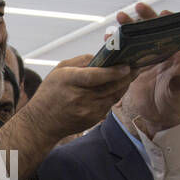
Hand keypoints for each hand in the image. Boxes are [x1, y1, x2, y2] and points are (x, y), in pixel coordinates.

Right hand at [22, 53, 137, 141]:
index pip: (96, 76)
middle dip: (126, 76)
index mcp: (70, 81)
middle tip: (137, 66)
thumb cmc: (50, 92)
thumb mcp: (60, 70)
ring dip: (124, 85)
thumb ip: (81, 61)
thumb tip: (103, 57)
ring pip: (113, 96)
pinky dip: (115, 95)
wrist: (42, 122)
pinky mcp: (93, 119)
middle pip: (110, 86)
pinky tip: (118, 87)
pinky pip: (109, 105)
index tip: (127, 66)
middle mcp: (79, 97)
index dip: (113, 71)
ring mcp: (87, 111)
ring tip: (131, 74)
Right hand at [114, 1, 179, 137]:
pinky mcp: (134, 67)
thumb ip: (179, 83)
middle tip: (134, 9)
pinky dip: (117, 45)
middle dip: (144, 19)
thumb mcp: (178, 95)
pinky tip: (107, 40)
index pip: (173, 34)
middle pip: (153, 31)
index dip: (167, 22)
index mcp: (176, 58)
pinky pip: (125, 52)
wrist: (159, 120)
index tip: (161, 13)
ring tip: (117, 20)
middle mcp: (163, 54)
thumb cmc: (174, 107)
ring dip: (127, 29)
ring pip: (137, 39)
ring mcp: (147, 59)